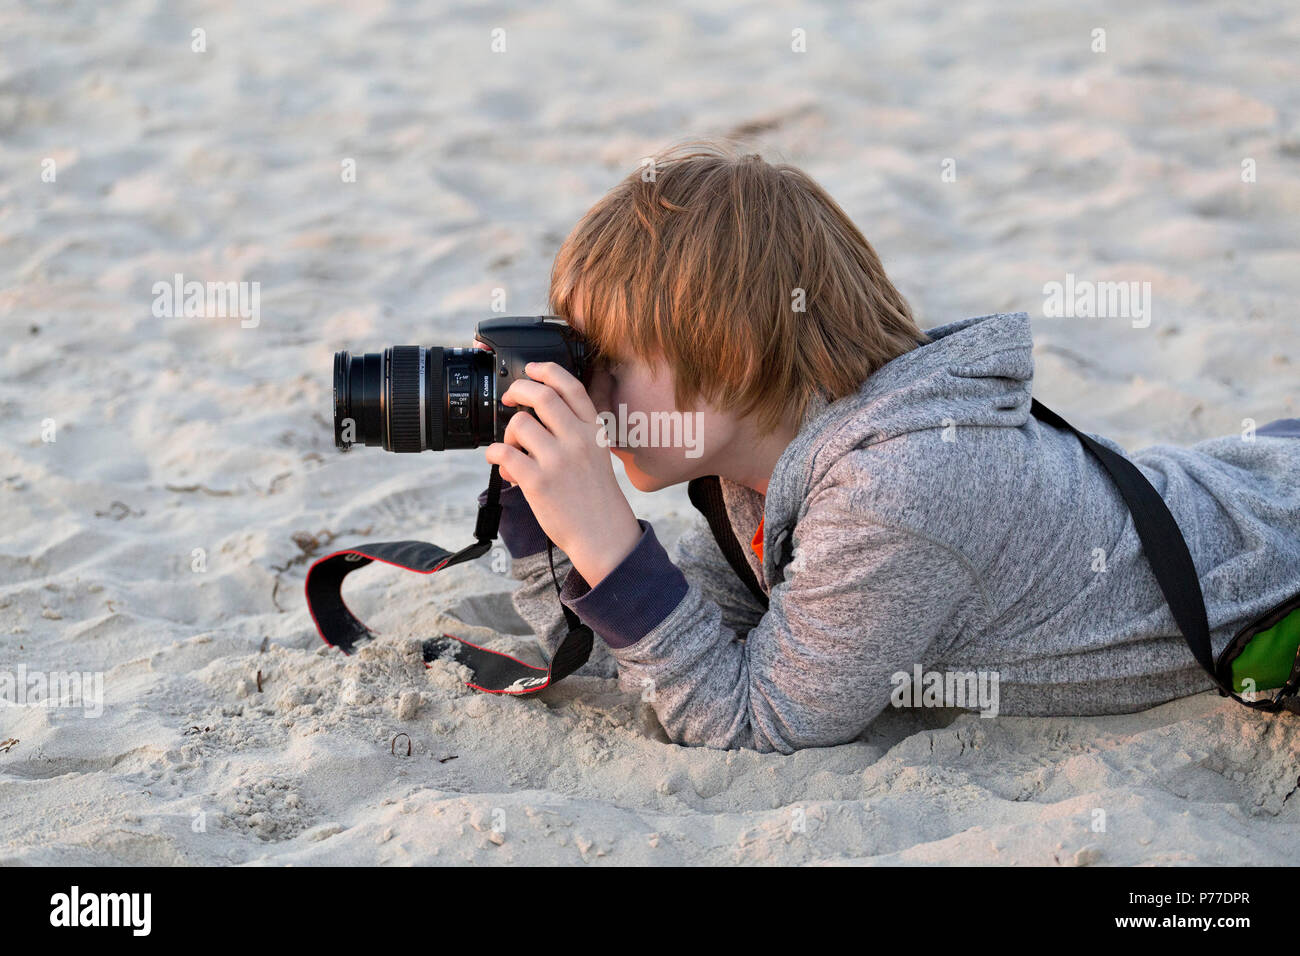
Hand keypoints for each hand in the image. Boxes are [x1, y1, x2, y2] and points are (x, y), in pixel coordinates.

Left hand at [484, 360, 641, 586]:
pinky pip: (504, 454)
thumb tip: (533, 415)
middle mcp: (577, 440)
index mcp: (592, 430)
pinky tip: (499, 462)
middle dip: (518, 390)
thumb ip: (574, 430)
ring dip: (507, 433)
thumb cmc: (595, 495)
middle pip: (540, 395)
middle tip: (510, 399)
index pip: (570, 386)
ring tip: (512, 449)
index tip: (530, 369)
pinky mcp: (538, 482)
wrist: (602, 534)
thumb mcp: (596, 453)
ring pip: (519, 424)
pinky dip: (494, 454)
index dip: (546, 370)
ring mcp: (558, 460)